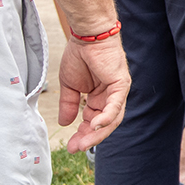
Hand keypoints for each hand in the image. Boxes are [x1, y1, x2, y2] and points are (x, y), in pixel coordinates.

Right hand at [58, 35, 130, 152]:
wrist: (86, 36)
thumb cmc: (79, 56)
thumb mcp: (70, 86)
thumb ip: (69, 105)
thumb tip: (64, 124)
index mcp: (99, 97)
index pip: (93, 122)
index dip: (82, 135)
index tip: (70, 146)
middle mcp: (111, 96)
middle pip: (104, 124)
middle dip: (89, 138)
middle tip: (75, 148)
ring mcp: (118, 91)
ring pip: (112, 119)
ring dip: (97, 133)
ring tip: (83, 143)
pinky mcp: (121, 84)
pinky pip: (116, 105)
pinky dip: (106, 117)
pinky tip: (95, 126)